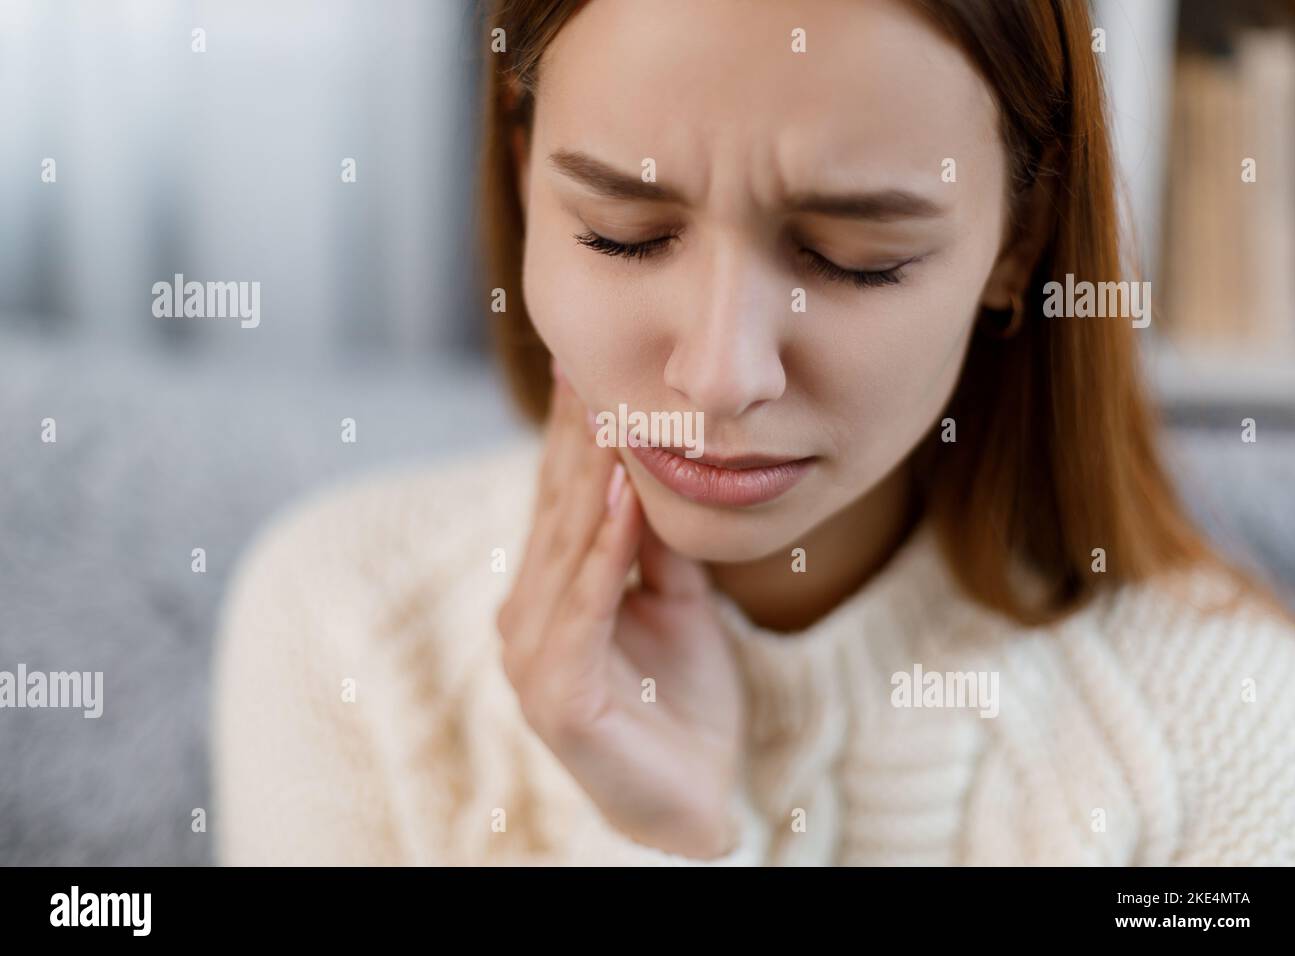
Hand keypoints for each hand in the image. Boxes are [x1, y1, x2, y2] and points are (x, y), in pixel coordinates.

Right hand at [496, 367, 747, 858]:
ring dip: (591, 476)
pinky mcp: (558, 690)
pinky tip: (626, 496)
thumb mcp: (677, 602)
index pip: (559, 498)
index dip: (568, 432)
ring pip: (569, 547)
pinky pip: (588, 605)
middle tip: (587, 361)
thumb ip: (658, 544)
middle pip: (558, 510)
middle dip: (575, 436)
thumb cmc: (680, 700)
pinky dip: (608, 549)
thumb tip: (655, 466)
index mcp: (548, 592)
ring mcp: (533, 654)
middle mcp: (526, 615)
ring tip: (609, 410)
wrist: (693, 798)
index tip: (582, 366)